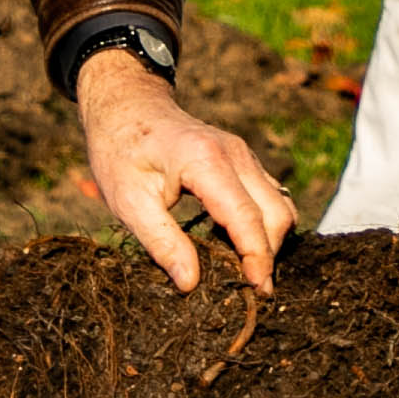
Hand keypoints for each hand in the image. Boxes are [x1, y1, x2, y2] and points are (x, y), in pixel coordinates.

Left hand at [74, 44, 293, 293]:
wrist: (125, 105)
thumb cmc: (120, 152)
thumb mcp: (129, 202)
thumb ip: (162, 243)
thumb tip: (191, 284)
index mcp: (206, 162)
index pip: (248, 219)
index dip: (257, 259)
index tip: (257, 292)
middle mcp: (235, 154)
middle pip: (276, 212)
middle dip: (269, 254)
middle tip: (250, 291)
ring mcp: (243, 153)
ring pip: (279, 203)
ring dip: (270, 239)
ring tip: (246, 272)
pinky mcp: (242, 158)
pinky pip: (268, 195)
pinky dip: (264, 223)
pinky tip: (239, 245)